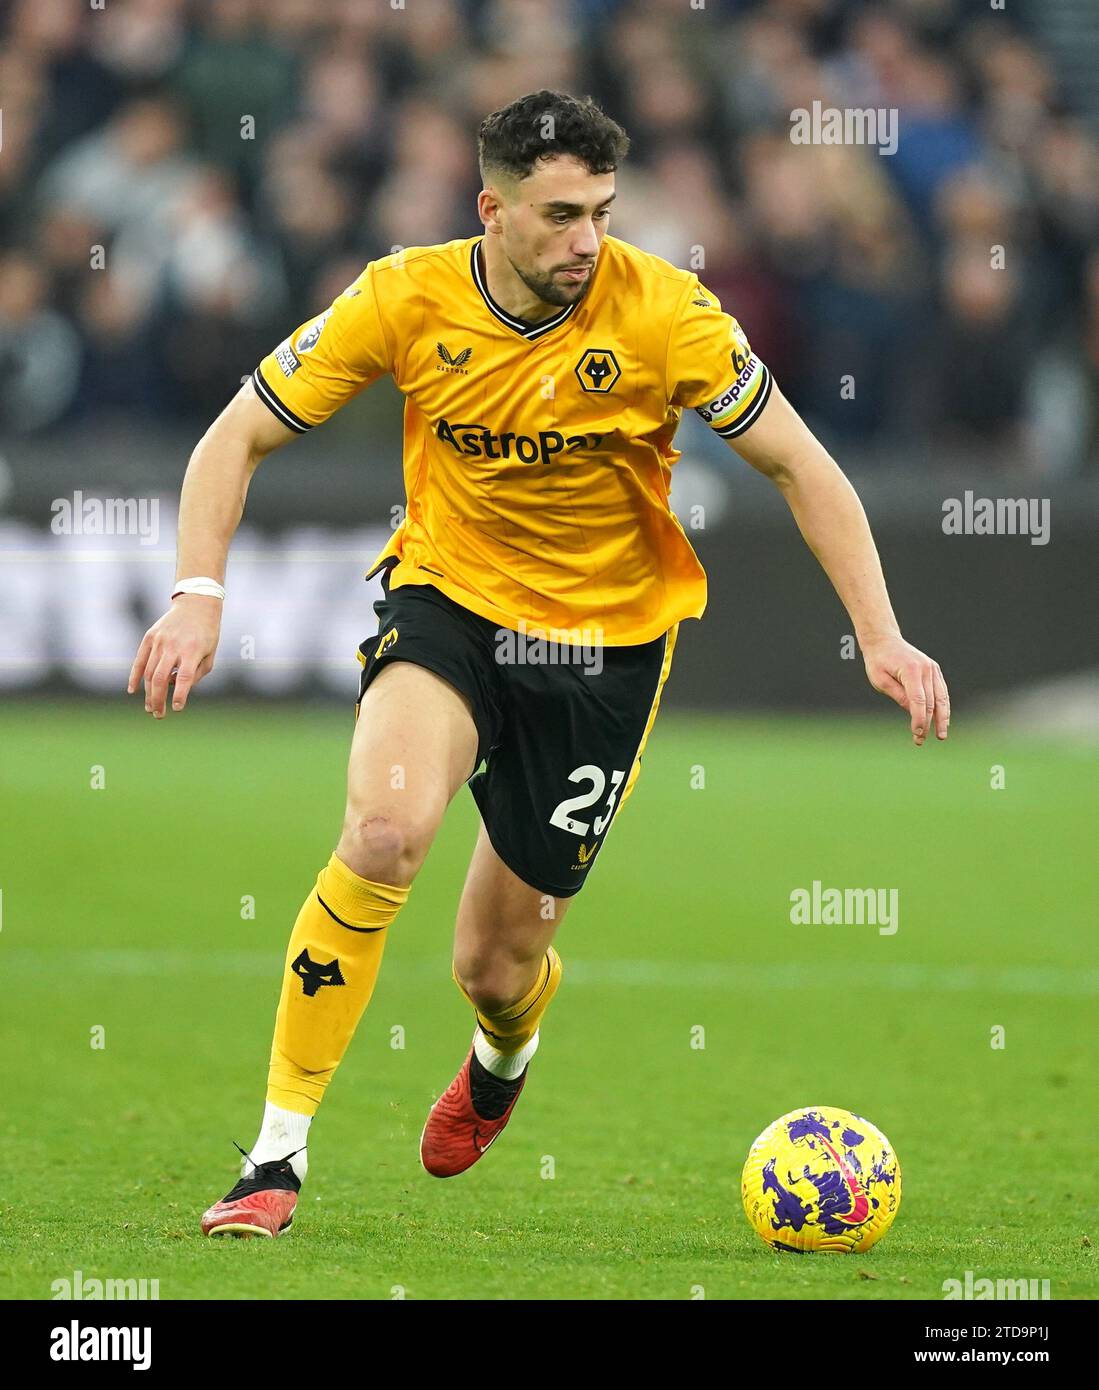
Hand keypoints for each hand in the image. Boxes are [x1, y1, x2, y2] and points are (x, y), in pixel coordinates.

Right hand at [127, 595, 221, 716]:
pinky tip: (132, 690)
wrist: (196, 605)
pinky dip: (134, 676)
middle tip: (158, 715)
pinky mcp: (149, 637)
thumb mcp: (210, 654)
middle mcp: (174, 646)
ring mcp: (159, 641)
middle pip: (160, 679)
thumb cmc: (206, 634)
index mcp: (192, 651)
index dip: (179, 695)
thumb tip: (175, 687)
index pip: (184, 678)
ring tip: (150, 708)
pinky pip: (139, 660)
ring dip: (148, 693)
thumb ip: (196, 674)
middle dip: (158, 700)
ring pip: (148, 672)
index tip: (176, 708)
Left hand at [862, 634, 949, 744]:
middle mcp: (926, 669)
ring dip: (942, 718)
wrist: (884, 640)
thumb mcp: (880, 680)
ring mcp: (932, 669)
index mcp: (911, 670)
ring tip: (941, 735)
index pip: (919, 700)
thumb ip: (898, 695)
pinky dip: (943, 706)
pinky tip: (942, 720)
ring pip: (942, 698)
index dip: (919, 719)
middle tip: (921, 740)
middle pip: (931, 702)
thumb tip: (913, 713)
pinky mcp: (934, 670)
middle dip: (927, 723)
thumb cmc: (878, 661)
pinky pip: (941, 691)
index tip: (917, 734)